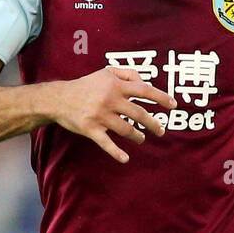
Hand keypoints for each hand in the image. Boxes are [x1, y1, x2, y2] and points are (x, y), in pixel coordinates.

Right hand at [50, 66, 173, 163]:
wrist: (59, 98)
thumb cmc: (86, 86)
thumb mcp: (106, 73)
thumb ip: (127, 74)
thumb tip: (146, 81)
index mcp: (116, 86)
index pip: (144, 90)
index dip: (161, 98)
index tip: (174, 105)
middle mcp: (110, 100)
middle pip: (139, 114)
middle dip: (154, 124)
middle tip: (161, 130)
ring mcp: (101, 116)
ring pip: (127, 129)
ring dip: (138, 136)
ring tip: (142, 138)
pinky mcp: (91, 129)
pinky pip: (106, 144)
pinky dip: (116, 153)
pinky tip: (126, 159)